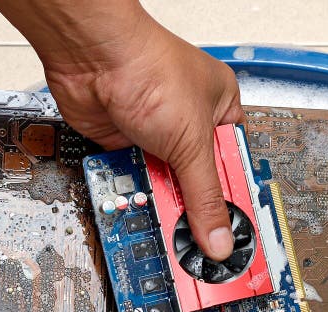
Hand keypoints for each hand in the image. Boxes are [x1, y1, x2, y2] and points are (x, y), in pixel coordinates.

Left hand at [0, 0, 244, 260]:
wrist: (92, 59)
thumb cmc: (147, 68)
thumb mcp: (192, 143)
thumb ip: (205, 197)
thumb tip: (219, 237)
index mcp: (220, 111)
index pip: (234, 167)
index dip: (233, 200)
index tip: (233, 232)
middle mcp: (189, 124)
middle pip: (199, 182)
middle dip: (195, 207)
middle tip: (198, 237)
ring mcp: (157, 136)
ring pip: (167, 185)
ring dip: (165, 203)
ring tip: (170, 226)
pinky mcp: (127, 146)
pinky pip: (138, 182)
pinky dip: (138, 195)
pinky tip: (142, 208)